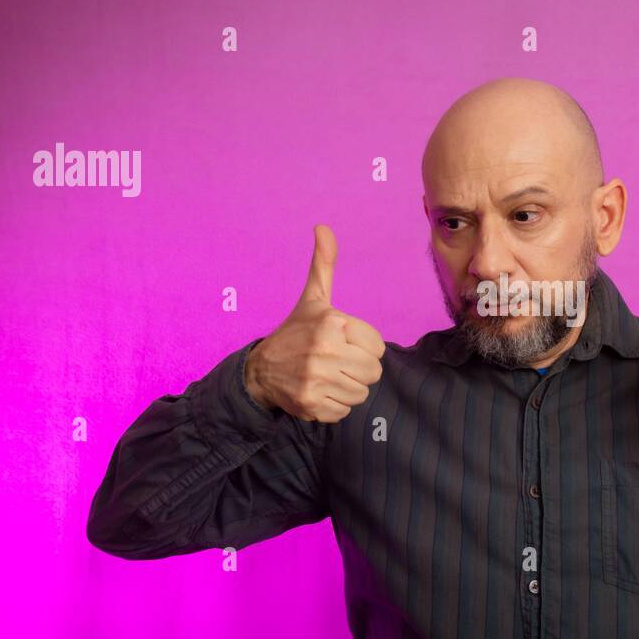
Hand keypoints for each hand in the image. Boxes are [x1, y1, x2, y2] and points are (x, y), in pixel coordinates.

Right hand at [245, 224, 385, 421]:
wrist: (261, 370)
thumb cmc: (296, 332)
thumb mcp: (312, 298)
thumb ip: (324, 264)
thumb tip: (323, 227)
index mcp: (332, 322)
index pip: (378, 347)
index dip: (363, 347)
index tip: (343, 344)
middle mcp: (325, 350)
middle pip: (373, 372)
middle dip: (358, 370)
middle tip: (336, 363)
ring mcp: (317, 379)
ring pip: (361, 393)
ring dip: (347, 388)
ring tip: (327, 376)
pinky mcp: (311, 404)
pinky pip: (344, 411)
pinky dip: (334, 405)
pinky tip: (319, 391)